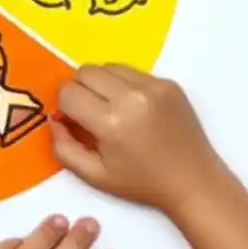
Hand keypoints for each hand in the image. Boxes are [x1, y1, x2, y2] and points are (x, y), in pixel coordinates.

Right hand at [52, 64, 225, 215]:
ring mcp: (153, 86)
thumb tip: (54, 117)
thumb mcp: (94, 176)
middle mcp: (131, 96)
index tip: (75, 121)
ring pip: (107, 66)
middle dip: (80, 90)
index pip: (68, 92)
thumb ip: (63, 147)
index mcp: (111, 122)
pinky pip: (132, 71)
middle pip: (84, 71)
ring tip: (112, 108)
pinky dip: (124, 84)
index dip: (65, 106)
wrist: (193, 181)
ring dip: (101, 83)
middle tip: (90, 113)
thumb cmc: (141, 182)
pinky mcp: (168, 82)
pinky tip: (134, 107)